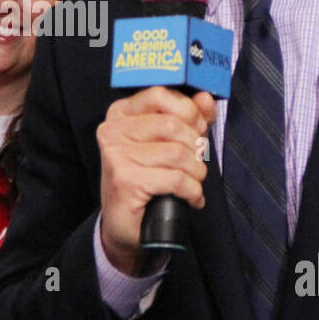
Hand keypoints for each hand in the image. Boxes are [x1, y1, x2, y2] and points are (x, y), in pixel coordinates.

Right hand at [96, 87, 216, 275]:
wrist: (125, 225)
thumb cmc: (148, 179)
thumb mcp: (169, 142)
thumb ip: (189, 117)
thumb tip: (205, 98)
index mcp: (121, 113)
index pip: (160, 94)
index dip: (189, 111)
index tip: (198, 129)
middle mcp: (113, 130)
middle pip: (172, 124)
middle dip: (196, 146)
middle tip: (197, 163)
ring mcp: (116, 155)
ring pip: (177, 153)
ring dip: (196, 172)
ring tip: (194, 182)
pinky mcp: (125, 180)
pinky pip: (175, 179)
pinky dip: (192, 191)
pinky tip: (191, 198)